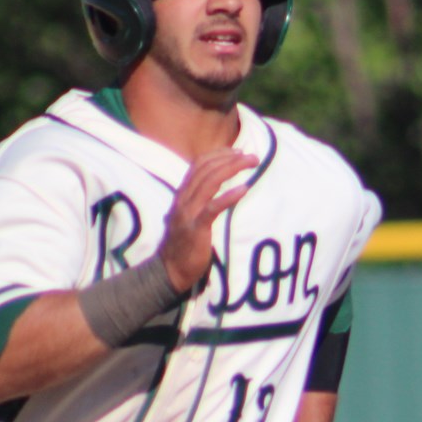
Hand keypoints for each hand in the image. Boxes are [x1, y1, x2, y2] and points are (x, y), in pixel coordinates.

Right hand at [161, 149, 255, 292]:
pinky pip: (213, 208)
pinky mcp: (195, 229)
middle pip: (206, 169)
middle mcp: (183, 199)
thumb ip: (200, 203)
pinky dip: (229, 196)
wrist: (170, 270)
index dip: (218, 155)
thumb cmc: (185, 245)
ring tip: (251, 164)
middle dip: (230, 158)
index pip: (198, 165)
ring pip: (210, 182)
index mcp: (182, 195)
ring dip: (232, 169)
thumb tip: (218, 191)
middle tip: (251, 156)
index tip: (237, 151)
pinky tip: (244, 189)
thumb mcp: (190, 218)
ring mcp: (188, 213)